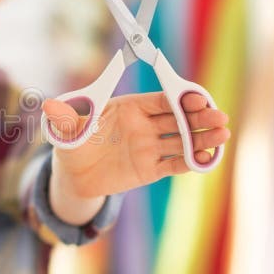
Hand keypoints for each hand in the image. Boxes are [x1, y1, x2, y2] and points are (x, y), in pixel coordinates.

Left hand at [42, 92, 230, 199]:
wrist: (73, 175)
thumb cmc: (70, 141)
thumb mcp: (65, 128)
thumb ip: (66, 117)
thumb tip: (51, 106)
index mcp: (128, 107)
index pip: (159, 99)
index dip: (179, 98)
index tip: (196, 98)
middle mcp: (144, 125)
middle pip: (177, 117)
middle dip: (199, 116)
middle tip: (219, 117)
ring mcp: (149, 146)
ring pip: (181, 140)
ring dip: (203, 137)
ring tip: (222, 136)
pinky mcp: (150, 169)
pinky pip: (175, 164)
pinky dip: (192, 161)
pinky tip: (208, 159)